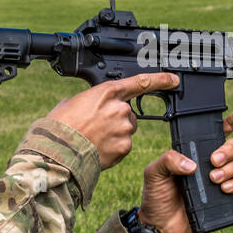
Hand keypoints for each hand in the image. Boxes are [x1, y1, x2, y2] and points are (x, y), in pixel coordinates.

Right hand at [47, 72, 179, 169]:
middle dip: (116, 119)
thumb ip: (87, 101)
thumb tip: (87, 106)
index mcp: (107, 92)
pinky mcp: (125, 147)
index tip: (174, 79)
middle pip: (128, 112)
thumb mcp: (70, 104)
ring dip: (115, 134)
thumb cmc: (60, 128)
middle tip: (95, 127)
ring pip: (126, 130)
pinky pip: (124, 146)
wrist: (59, 153)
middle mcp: (121, 108)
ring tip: (94, 139)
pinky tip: (98, 149)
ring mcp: (125, 128)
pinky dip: (114, 148)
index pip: (141, 82)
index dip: (160, 80)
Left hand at [137, 110, 232, 232]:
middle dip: (229, 150)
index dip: (231, 122)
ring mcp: (220, 180)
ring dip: (232, 168)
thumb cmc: (156, 196)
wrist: (159, 226)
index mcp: (195, 152)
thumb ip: (169, 160)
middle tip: (214, 160)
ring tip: (214, 178)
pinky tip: (223, 188)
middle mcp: (211, 164)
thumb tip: (192, 165)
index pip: (217, 132)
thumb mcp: (154, 172)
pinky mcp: (226, 198)